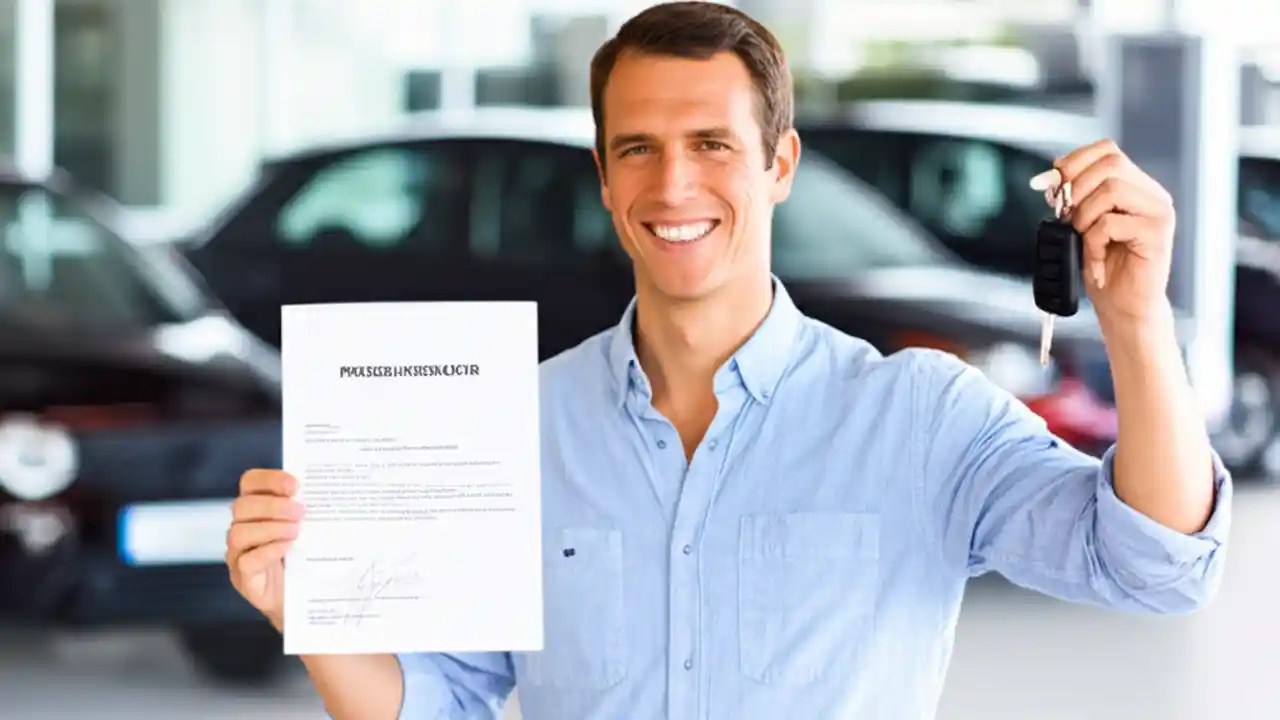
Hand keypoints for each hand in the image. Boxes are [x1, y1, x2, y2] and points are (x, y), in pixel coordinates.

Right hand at [225, 469, 304, 629]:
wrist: (301, 600)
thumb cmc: (305, 558)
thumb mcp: (309, 529)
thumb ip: (311, 511)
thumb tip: (332, 493)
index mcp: (256, 509)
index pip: (250, 482)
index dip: (270, 480)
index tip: (295, 486)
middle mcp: (242, 528)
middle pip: (242, 506)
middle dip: (272, 506)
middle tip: (299, 512)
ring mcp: (239, 555)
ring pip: (239, 533)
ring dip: (270, 528)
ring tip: (296, 531)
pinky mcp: (244, 579)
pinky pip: (246, 561)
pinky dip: (267, 551)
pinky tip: (287, 548)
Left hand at [1033, 139, 1176, 324]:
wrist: (1124, 308)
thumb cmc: (1104, 267)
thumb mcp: (1081, 225)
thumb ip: (1072, 198)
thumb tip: (1048, 178)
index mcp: (1136, 186)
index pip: (1107, 150)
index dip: (1075, 161)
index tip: (1053, 185)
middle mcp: (1152, 194)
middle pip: (1110, 164)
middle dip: (1075, 188)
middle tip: (1066, 218)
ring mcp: (1159, 213)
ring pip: (1110, 190)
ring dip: (1083, 218)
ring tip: (1084, 242)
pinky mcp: (1158, 234)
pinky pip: (1111, 224)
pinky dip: (1092, 244)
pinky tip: (1094, 263)